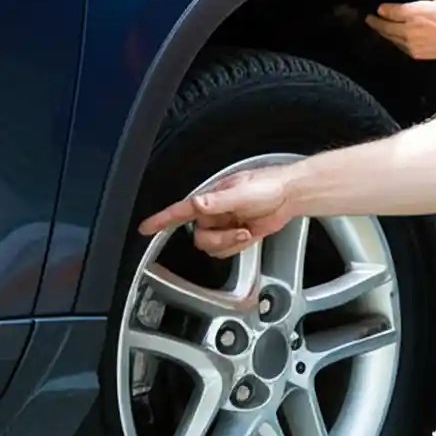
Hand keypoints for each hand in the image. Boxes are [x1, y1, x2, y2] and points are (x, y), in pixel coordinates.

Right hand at [138, 165, 296, 257]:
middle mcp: (214, 212)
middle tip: (238, 231)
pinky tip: (248, 234)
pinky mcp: (236, 234)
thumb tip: (196, 203)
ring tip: (246, 231)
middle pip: (199, 237)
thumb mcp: (242, 192)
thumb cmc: (269, 185)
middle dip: (218, 239)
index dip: (160, 220)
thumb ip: (218, 201)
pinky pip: (227, 250)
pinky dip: (238, 246)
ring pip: (212, 246)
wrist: (290, 195)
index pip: (179, 211)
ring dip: (230, 243)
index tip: (144, 228)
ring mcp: (225, 224)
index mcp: (210, 198)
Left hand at [366, 0, 435, 60]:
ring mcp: (410, 41)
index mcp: (414, 12)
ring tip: (377, 27)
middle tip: (369, 18)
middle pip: (385, 25)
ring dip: (382, 32)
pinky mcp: (413, 52)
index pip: (390, 11)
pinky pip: (398, 45)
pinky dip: (393, 41)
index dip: (383, 10)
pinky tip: (392, 38)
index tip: (380, 8)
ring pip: (389, 37)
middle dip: (375, 22)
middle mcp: (409, 27)